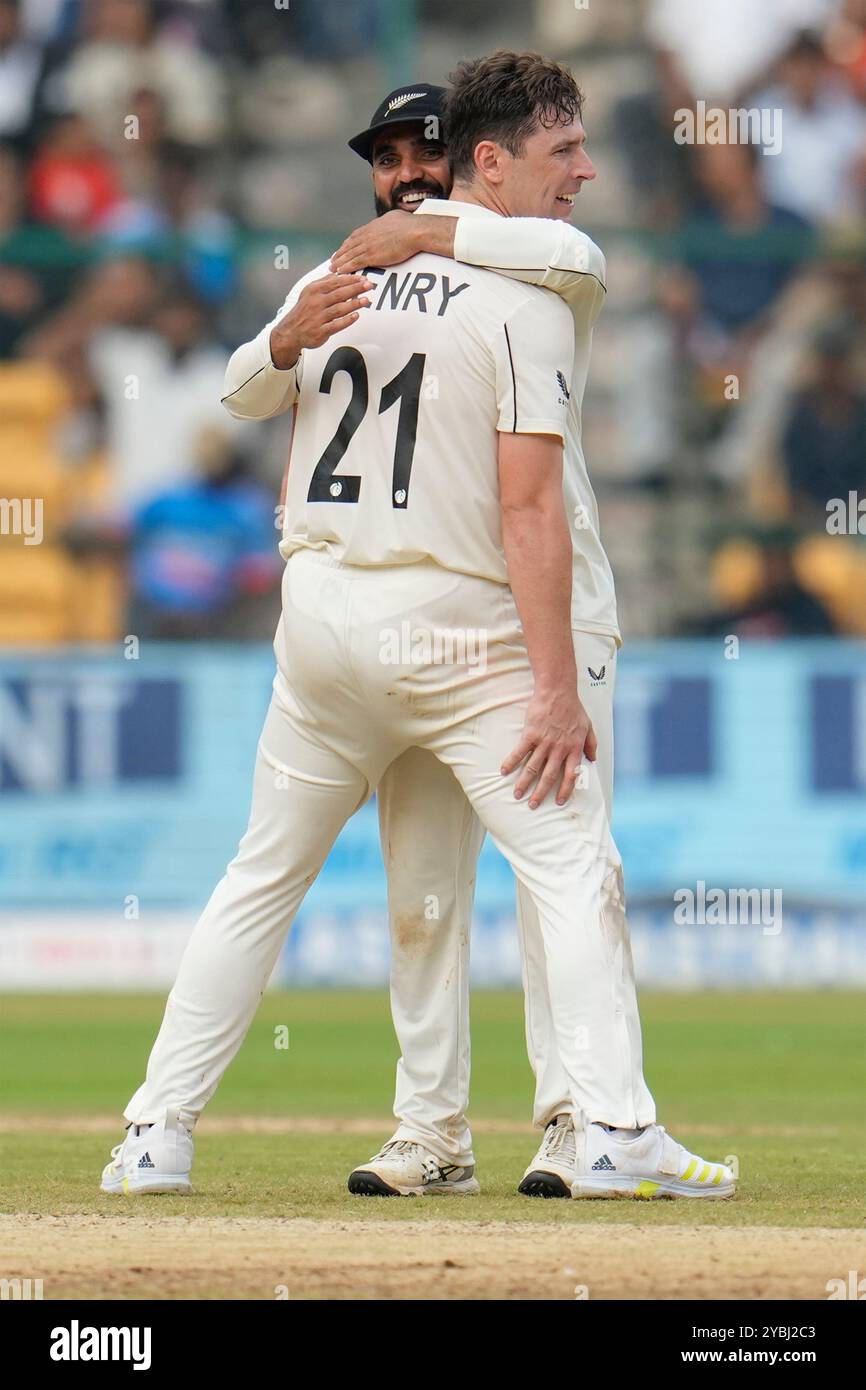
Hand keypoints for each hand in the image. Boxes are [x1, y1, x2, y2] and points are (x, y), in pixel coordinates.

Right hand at [269, 273, 372, 368]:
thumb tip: (337, 273)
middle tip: (369, 286)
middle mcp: (316, 302)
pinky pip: (336, 325)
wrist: (291, 331)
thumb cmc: (303, 311)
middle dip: (355, 289)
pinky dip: (346, 321)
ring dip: (354, 304)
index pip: (335, 282)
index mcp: (314, 290)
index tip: (362, 278)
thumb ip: (324, 282)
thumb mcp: (309, 292)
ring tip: (366, 300)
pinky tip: (356, 316)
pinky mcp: (320, 331)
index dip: (350, 279)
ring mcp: (318, 317)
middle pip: (339, 293)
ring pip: (339, 309)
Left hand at [330, 211, 417, 273]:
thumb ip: (387, 221)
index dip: (347, 244)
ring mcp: (368, 245)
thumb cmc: (409, 224)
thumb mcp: (394, 216)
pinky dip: (346, 268)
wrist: (414, 231)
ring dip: (339, 262)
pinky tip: (340, 272)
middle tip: (333, 260)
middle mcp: (367, 235)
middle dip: (340, 254)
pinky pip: (354, 263)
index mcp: (372, 226)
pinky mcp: (372, 256)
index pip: (355, 236)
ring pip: (349, 255)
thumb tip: (388, 220)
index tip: (343, 248)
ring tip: (333, 268)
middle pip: (348, 246)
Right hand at [501, 685, 596, 809]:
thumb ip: (591, 744)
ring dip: (524, 783)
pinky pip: (520, 752)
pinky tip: (504, 771)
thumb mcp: (588, 726)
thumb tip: (593, 759)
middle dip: (541, 793)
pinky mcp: (531, 734)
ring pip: (533, 768)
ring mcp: (544, 742)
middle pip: (549, 776)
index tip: (560, 801)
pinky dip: (511, 762)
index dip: (566, 790)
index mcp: (574, 748)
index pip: (571, 775)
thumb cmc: (573, 707)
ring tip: (517, 794)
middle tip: (533, 805)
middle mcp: (559, 749)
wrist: (558, 691)